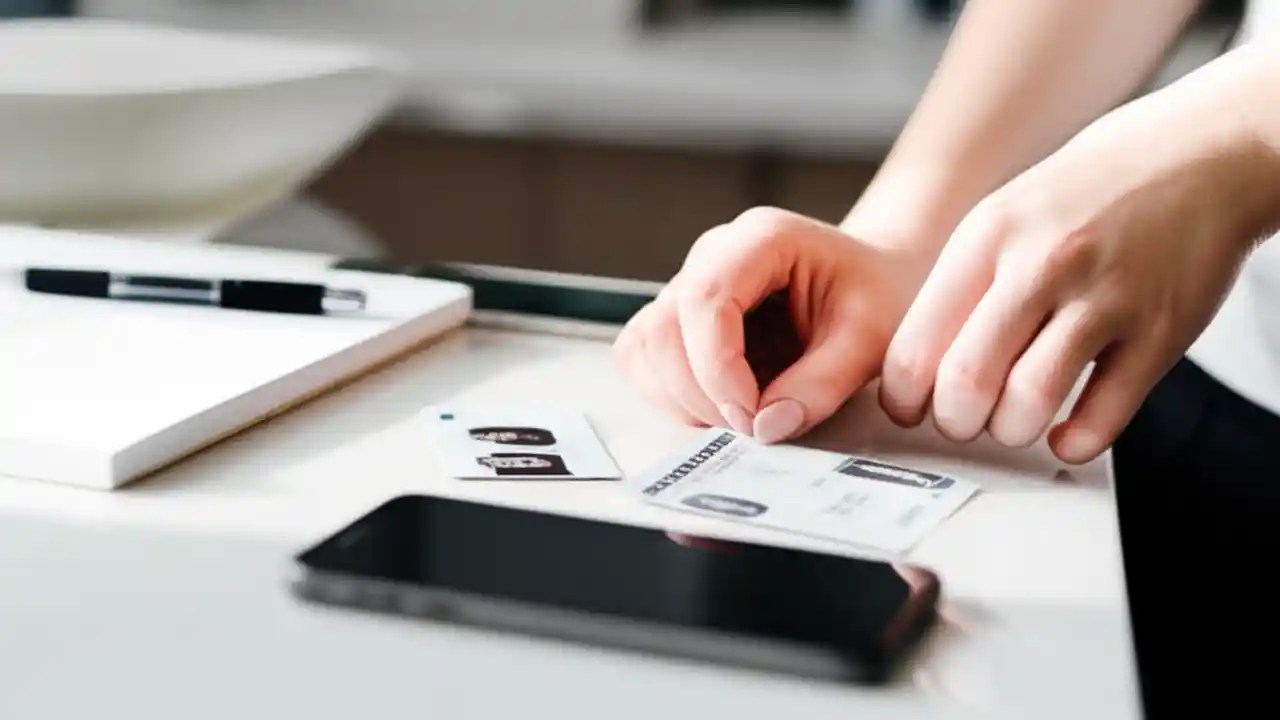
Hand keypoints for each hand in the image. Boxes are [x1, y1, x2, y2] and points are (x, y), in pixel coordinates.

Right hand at [614, 207, 925, 442]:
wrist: (871, 282)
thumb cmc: (874, 295)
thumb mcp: (870, 340)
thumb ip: (821, 384)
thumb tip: (768, 427)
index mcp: (761, 239)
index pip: (706, 300)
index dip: (719, 368)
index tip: (754, 416)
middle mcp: (712, 254)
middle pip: (663, 327)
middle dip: (701, 393)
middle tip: (753, 426)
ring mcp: (688, 283)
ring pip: (645, 346)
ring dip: (681, 398)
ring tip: (739, 417)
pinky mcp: (678, 317)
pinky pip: (644, 359)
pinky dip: (671, 395)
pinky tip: (719, 407)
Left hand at [880, 55, 1279, 463]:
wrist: (1198, 154)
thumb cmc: (1086, 196)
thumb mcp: (1002, 219)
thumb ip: (959, 289)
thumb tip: (912, 369)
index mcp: (988, 237)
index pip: (916, 344)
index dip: (902, 396)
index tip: (909, 407)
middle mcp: (1042, 265)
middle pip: (966, 381)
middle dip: (953, 422)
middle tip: (962, 419)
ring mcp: (1106, 299)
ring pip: (1028, 404)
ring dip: (1009, 431)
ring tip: (1012, 419)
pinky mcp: (1160, 334)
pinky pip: (1102, 418)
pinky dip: (1074, 442)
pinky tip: (1064, 431)